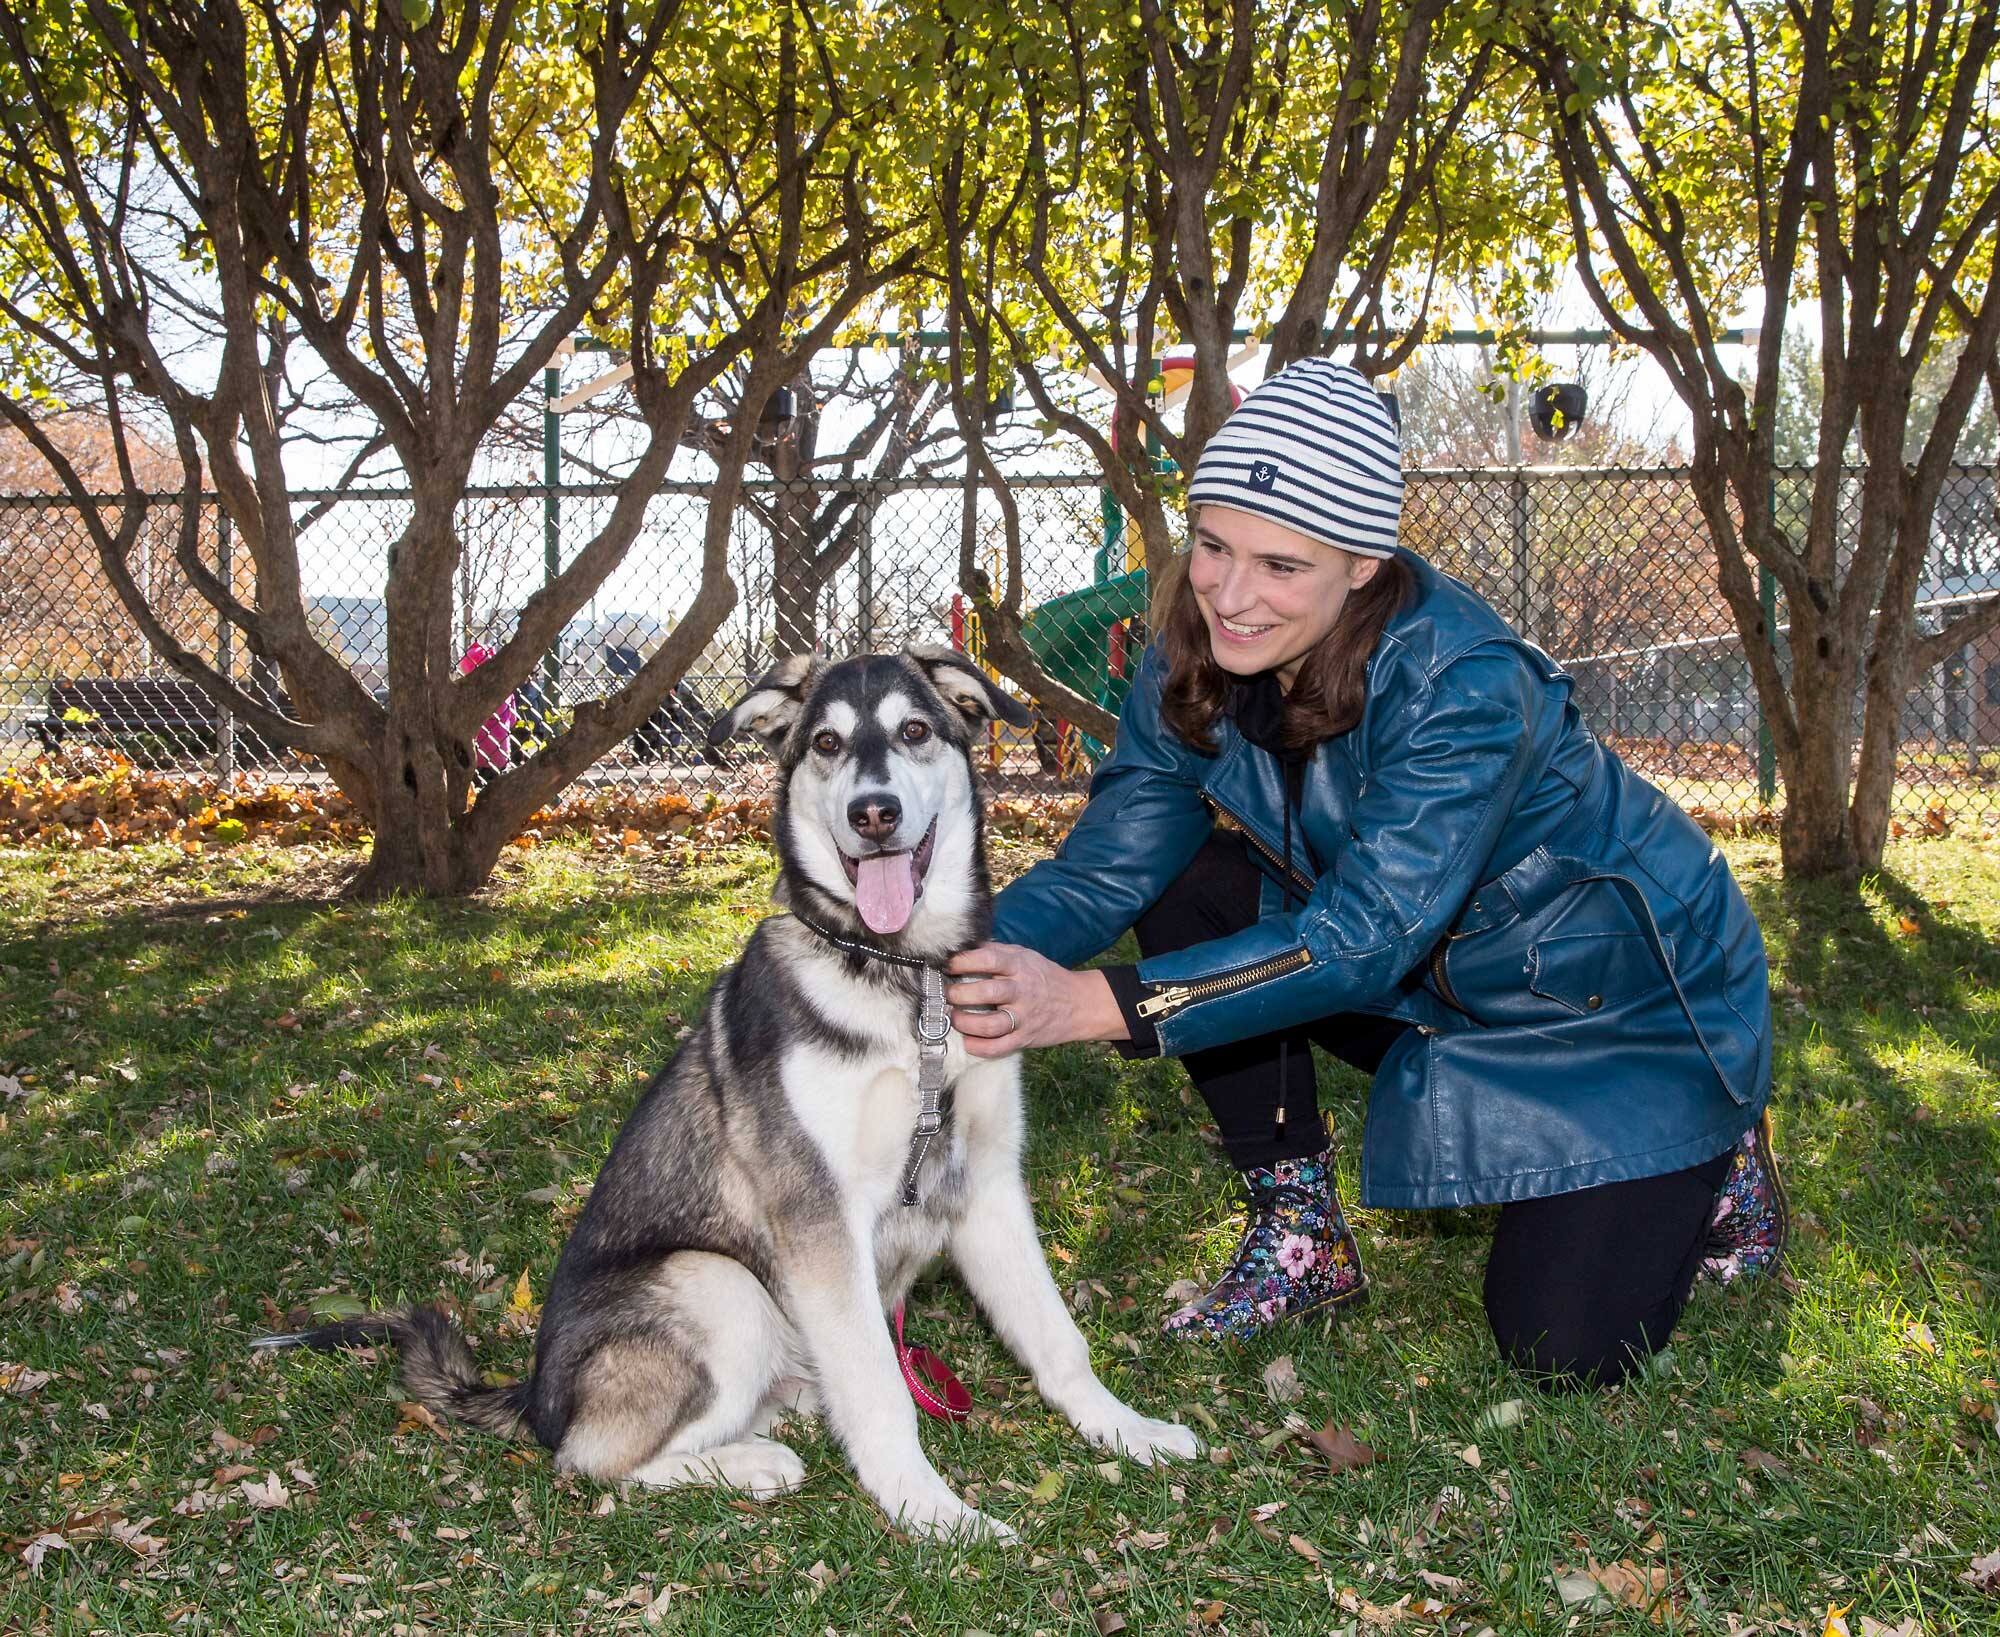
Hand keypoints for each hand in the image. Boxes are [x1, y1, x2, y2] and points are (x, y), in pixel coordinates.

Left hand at [945, 943, 1128, 1057]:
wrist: (1080, 1004)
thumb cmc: (1045, 976)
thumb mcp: (1026, 956)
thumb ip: (997, 952)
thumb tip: (963, 948)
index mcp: (1021, 966)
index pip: (988, 959)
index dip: (963, 961)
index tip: (948, 965)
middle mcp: (1022, 991)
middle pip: (986, 992)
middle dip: (959, 994)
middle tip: (948, 994)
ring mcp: (1024, 1017)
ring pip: (989, 1024)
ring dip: (964, 1022)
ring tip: (955, 1017)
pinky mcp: (1025, 1039)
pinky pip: (997, 1048)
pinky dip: (977, 1047)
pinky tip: (968, 1040)